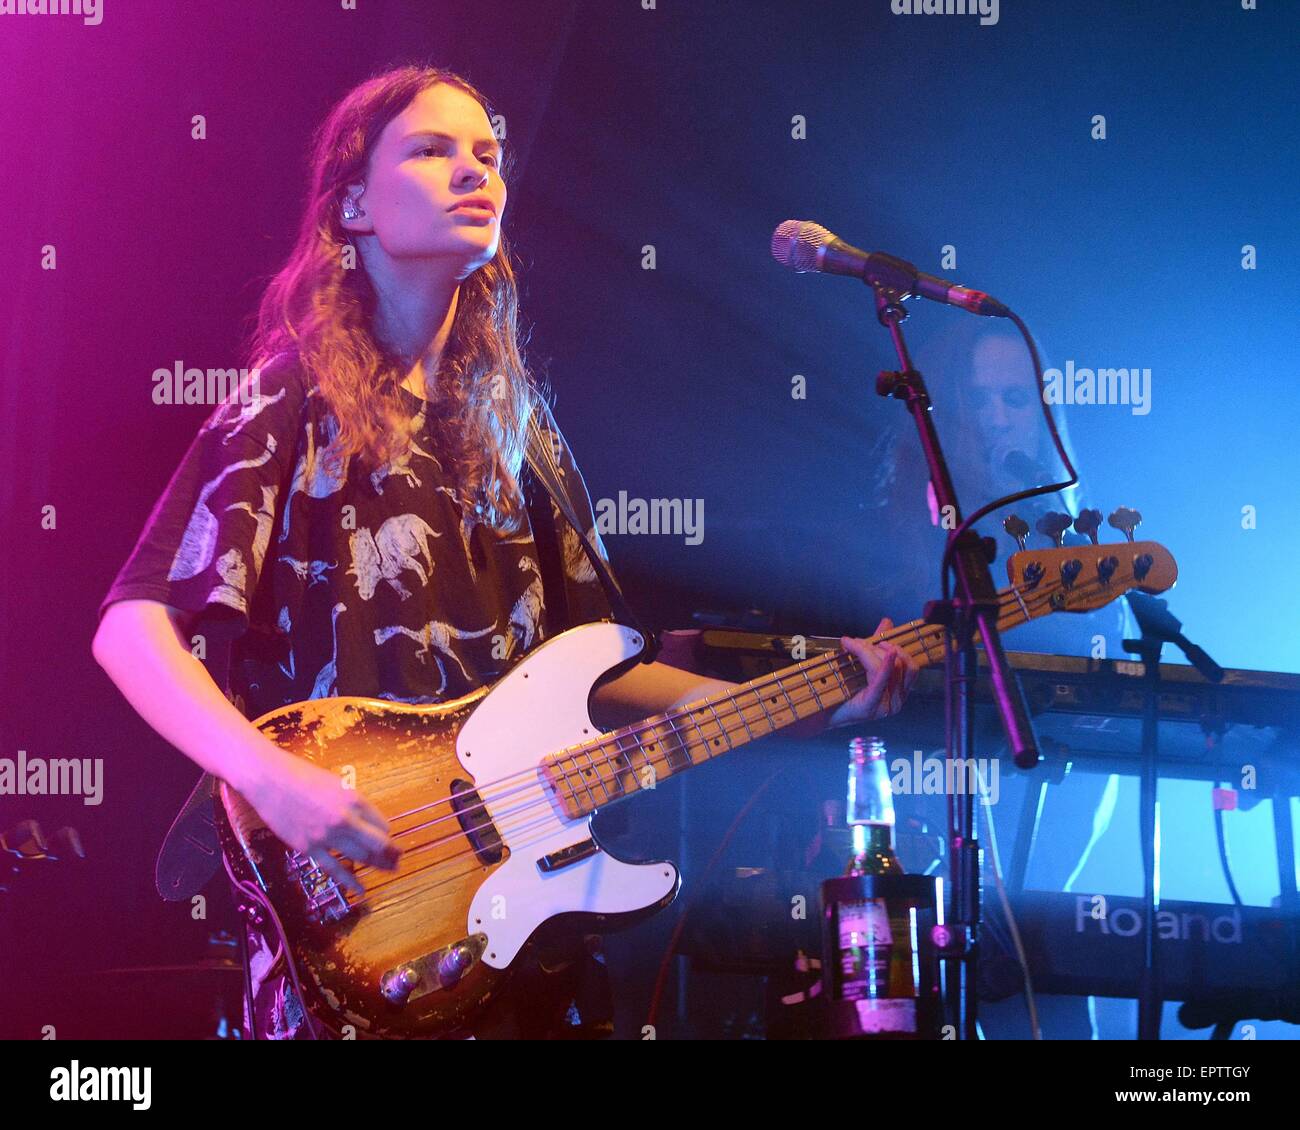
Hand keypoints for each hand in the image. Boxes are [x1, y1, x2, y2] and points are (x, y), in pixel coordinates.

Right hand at [244, 751, 399, 896]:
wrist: (270, 780)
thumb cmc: (302, 776)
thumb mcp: (336, 784)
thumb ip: (352, 803)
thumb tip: (365, 821)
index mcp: (354, 799)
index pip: (382, 824)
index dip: (387, 834)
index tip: (389, 840)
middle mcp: (345, 819)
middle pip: (377, 843)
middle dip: (390, 854)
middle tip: (397, 860)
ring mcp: (327, 835)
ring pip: (361, 856)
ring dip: (377, 864)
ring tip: (389, 870)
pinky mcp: (309, 848)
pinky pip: (334, 869)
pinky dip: (350, 881)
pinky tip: (361, 890)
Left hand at [829, 618, 918, 727]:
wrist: (823, 713)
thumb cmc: (843, 690)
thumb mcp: (864, 665)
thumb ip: (877, 645)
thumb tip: (887, 622)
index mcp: (900, 693)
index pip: (910, 666)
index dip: (899, 649)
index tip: (879, 637)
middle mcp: (898, 702)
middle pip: (900, 665)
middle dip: (879, 649)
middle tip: (857, 643)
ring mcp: (887, 707)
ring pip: (890, 669)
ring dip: (871, 652)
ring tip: (853, 645)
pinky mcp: (872, 707)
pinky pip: (881, 681)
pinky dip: (884, 665)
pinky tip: (886, 653)